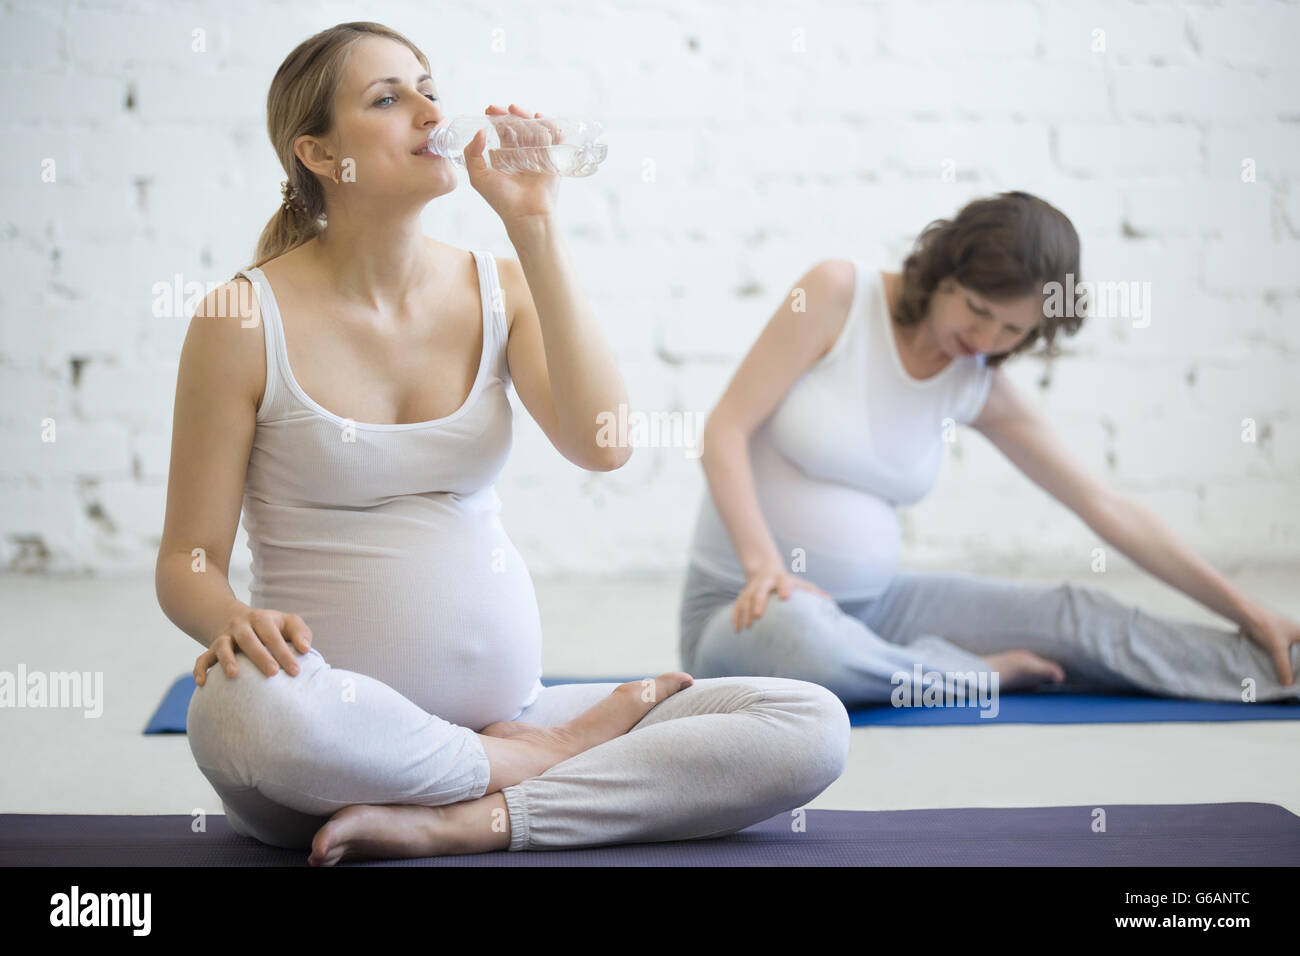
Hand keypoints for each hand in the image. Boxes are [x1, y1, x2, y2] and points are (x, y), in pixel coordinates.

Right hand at [193, 608, 312, 686]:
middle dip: (260, 656)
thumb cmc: (272, 627)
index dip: (284, 652)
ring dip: (226, 659)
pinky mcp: (212, 649)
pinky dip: (200, 669)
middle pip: (248, 639)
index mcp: (261, 619)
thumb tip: (305, 649)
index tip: (296, 671)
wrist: (238, 621)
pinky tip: (203, 683)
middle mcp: (240, 627)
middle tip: (272, 674)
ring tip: (233, 675)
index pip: (273, 635)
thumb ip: (300, 633)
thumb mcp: (288, 623)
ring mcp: (225, 638)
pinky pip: (203, 658)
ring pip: (221, 646)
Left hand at [464, 103, 559, 229]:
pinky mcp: (553, 161)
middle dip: (514, 114)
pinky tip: (543, 121)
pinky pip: (554, 140)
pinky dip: (552, 128)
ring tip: (522, 114)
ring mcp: (539, 156)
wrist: (526, 214)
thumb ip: (472, 154)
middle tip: (509, 108)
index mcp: (505, 156)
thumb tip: (480, 132)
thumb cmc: (501, 199)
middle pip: (520, 127)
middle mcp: (522, 154)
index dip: (497, 118)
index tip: (490, 110)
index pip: (503, 131)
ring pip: (536, 129)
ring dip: (530, 118)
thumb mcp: (478, 177)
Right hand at [732, 562, 832, 632]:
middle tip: (759, 616)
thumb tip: (831, 604)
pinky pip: (736, 606)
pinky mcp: (742, 595)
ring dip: (745, 612)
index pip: (783, 581)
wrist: (765, 570)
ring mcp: (751, 588)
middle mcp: (764, 582)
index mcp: (781, 579)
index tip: (786, 597)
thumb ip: (814, 594)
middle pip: (760, 589)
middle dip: (758, 601)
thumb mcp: (801, 585)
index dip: (785, 587)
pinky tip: (737, 630)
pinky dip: (735, 617)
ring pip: (745, 598)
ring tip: (747, 627)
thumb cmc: (789, 584)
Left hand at [1236, 602, 1299, 686]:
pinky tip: (1275, 671)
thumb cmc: (1266, 627)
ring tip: (1285, 680)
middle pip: (1297, 655)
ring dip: (1286, 665)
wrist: (1246, 615)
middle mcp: (1296, 635)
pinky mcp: (1274, 639)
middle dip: (1295, 667)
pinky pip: (1279, 653)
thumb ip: (1284, 667)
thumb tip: (1288, 685)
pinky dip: (1278, 660)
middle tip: (1293, 682)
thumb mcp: (1277, 649)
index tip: (1298, 678)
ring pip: (1289, 654)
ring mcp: (1285, 636)